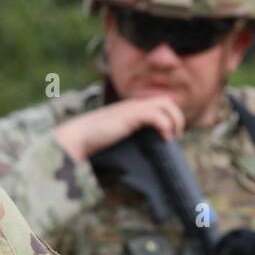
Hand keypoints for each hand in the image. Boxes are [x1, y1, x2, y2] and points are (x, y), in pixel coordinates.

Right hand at [54, 95, 185, 161]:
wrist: (78, 135)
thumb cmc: (92, 140)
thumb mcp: (116, 135)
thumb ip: (128, 136)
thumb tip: (141, 153)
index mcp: (130, 108)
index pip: (158, 104)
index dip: (169, 117)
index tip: (170, 135)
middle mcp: (133, 105)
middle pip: (166, 101)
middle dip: (177, 117)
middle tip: (176, 136)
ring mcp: (132, 108)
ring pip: (166, 104)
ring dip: (175, 120)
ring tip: (172, 137)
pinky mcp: (131, 115)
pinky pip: (157, 115)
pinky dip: (165, 126)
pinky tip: (164, 138)